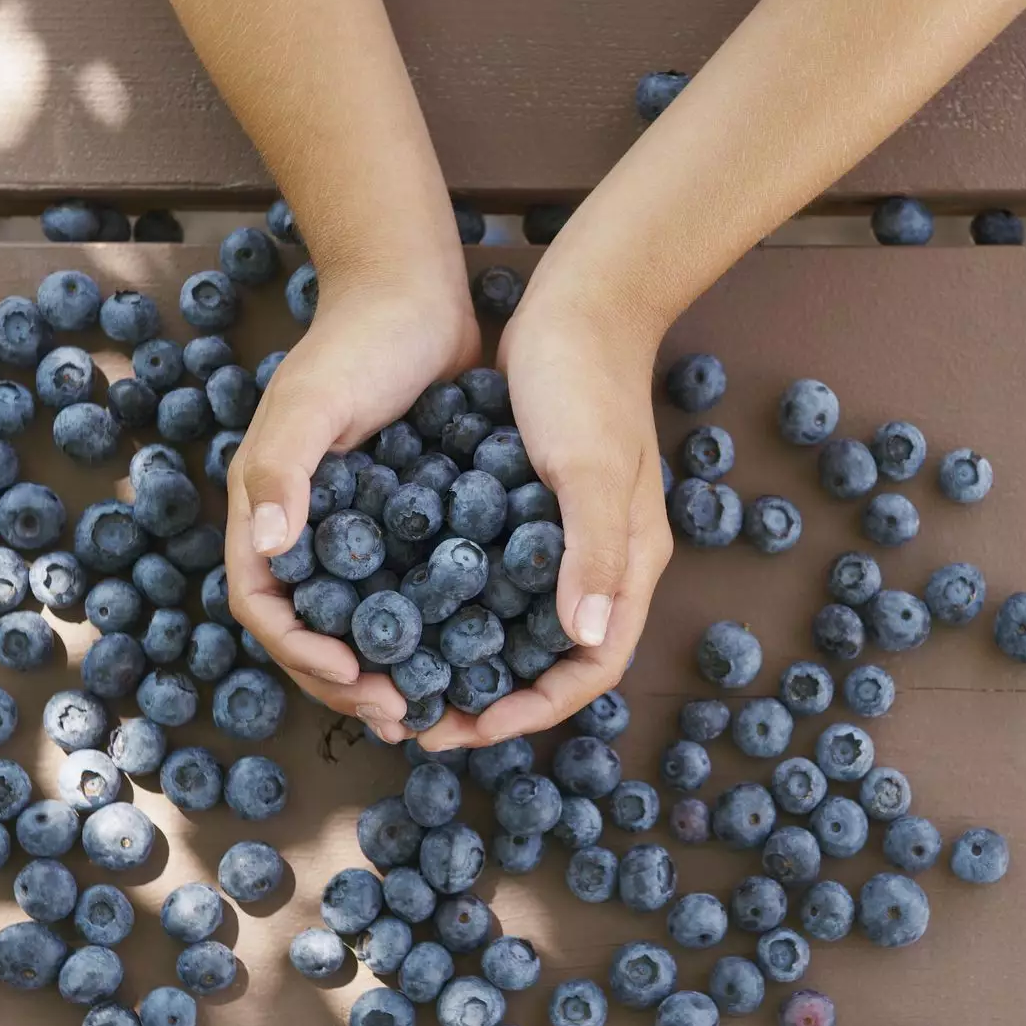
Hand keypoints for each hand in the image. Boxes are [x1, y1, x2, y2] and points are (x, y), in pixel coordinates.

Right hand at [225, 277, 477, 740]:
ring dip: (384, 667)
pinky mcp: (401, 521)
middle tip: (401, 713)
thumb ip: (283, 470)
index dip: (302, 654)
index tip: (355, 679)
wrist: (418, 290)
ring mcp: (353, 528)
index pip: (265, 607)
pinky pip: (403, 589)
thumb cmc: (360, 339)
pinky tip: (467, 651)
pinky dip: (424, 628)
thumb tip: (267, 550)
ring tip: (427, 703)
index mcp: (266, 509)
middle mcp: (303, 527)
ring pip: (357, 620)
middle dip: (345, 681)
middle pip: (308, 631)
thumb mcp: (315, 401)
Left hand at [415, 299, 673, 749]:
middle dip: (489, 698)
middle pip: (550, 659)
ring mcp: (563, 536)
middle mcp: (600, 562)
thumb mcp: (588, 468)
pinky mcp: (527, 508)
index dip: (530, 711)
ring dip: (466, 656)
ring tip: (401, 672)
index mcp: (629, 566)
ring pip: (517, 623)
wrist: (581, 298)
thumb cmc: (586, 380)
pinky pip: (491, 576)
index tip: (462, 727)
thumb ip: (592, 553)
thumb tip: (585, 641)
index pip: (589, 669)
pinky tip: (395, 601)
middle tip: (417, 716)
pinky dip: (452, 601)